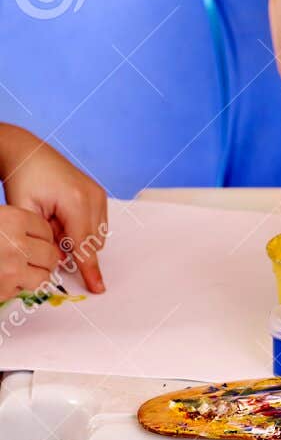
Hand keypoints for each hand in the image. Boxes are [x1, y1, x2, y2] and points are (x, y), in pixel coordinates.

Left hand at [0, 126, 108, 292]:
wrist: (27, 151)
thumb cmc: (22, 177)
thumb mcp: (26, 212)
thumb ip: (46, 239)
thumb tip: (62, 260)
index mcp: (76, 201)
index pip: (85, 245)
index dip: (89, 269)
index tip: (98, 288)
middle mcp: (94, 198)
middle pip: (92, 241)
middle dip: (73, 245)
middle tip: (48, 229)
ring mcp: (99, 195)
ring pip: (96, 235)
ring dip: (77, 236)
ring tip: (54, 219)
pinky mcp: (100, 195)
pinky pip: (96, 224)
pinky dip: (80, 227)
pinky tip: (62, 214)